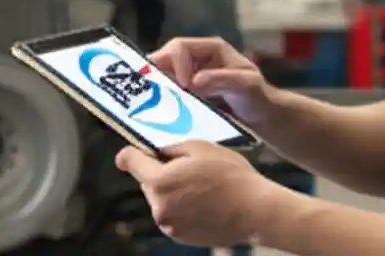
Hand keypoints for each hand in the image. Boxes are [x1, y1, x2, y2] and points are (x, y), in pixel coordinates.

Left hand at [115, 140, 277, 246]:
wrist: (255, 211)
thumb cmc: (230, 175)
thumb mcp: (200, 147)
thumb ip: (170, 147)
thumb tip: (154, 150)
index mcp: (159, 181)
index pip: (129, 161)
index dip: (131, 152)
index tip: (136, 150)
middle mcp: (158, 207)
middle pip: (146, 181)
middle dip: (159, 172)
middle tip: (187, 166)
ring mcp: (168, 226)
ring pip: (160, 199)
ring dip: (170, 191)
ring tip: (200, 187)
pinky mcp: (180, 237)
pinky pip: (172, 215)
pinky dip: (180, 207)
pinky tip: (203, 202)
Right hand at [149, 36, 277, 124]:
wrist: (262, 117)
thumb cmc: (258, 97)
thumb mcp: (246, 86)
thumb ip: (223, 80)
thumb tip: (194, 81)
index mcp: (211, 48)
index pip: (181, 47)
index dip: (175, 63)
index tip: (183, 86)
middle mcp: (198, 58)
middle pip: (167, 57)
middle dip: (158, 72)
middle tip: (152, 92)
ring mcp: (192, 74)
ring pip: (165, 73)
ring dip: (158, 86)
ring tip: (153, 101)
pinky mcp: (189, 91)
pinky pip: (169, 90)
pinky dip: (163, 97)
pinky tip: (160, 109)